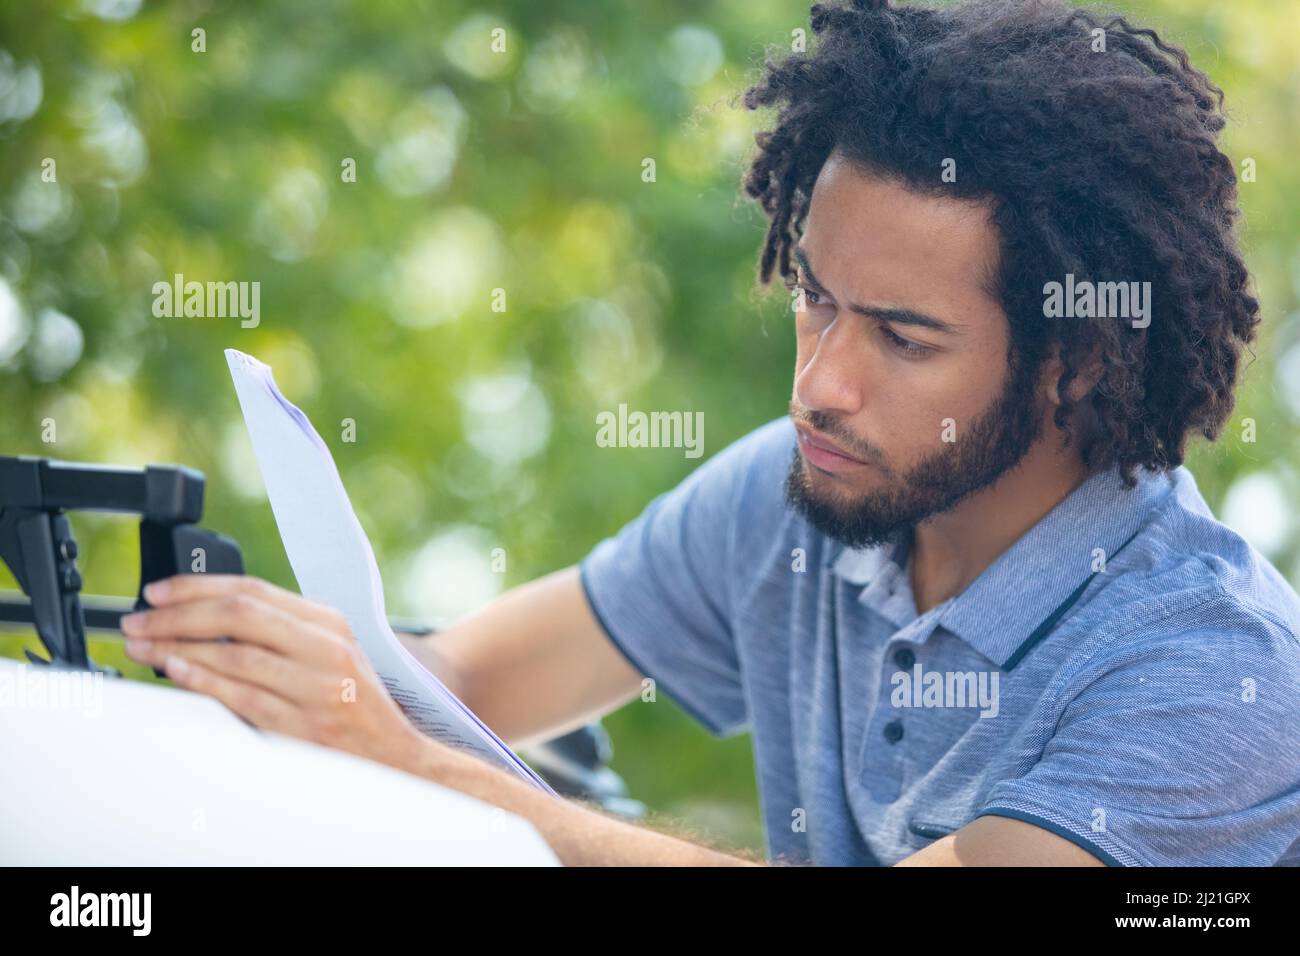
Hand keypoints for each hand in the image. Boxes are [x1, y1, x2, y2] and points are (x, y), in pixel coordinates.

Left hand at [121, 574, 427, 772]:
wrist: (391, 753)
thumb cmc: (351, 700)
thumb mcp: (328, 651)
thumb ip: (279, 630)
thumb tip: (202, 616)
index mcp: (329, 623)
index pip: (253, 590)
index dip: (197, 587)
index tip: (158, 593)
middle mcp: (326, 649)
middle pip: (239, 616)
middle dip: (178, 615)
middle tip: (139, 620)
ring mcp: (318, 688)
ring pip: (235, 655)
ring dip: (178, 648)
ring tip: (145, 647)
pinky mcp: (305, 725)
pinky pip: (243, 697)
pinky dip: (204, 681)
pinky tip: (177, 670)